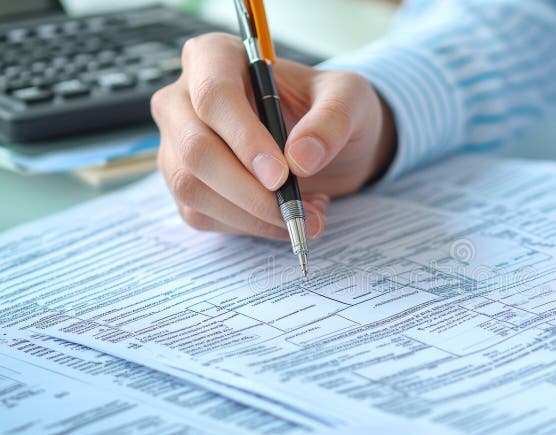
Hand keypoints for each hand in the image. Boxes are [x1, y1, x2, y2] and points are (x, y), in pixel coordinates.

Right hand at [151, 33, 396, 240]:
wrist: (323, 142)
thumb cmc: (328, 108)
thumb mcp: (349, 100)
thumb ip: (332, 121)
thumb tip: (300, 159)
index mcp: (216, 58)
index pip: (214, 96)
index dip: (244, 139)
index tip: (281, 175)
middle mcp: (184, 99)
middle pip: (196, 150)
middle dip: (248, 191)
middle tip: (296, 210)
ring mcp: (178, 144)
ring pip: (192, 188)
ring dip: (251, 215)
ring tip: (304, 213)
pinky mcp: (185, 184)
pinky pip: (201, 214)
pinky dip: (248, 226)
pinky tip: (283, 216)